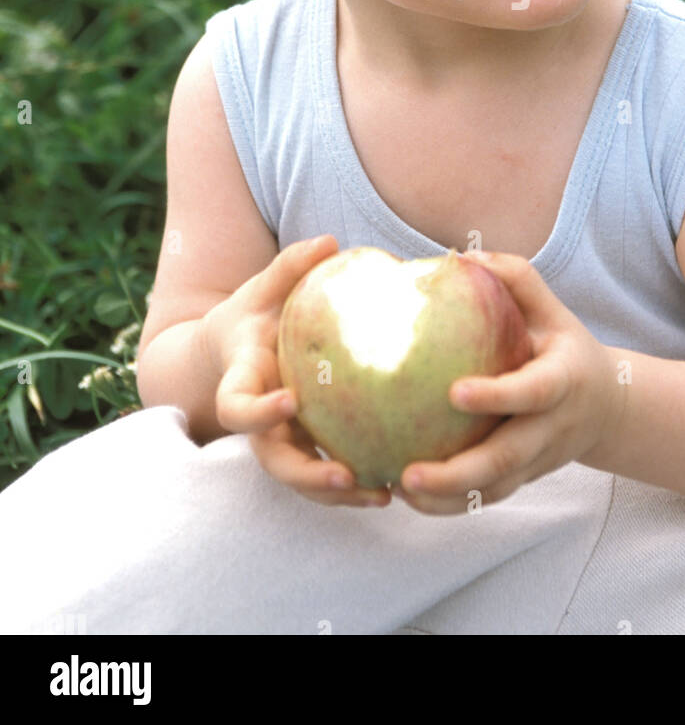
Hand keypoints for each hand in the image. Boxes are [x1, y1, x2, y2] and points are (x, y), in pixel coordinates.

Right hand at [202, 234, 392, 508]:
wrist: (238, 350)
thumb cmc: (255, 315)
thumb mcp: (263, 289)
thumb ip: (290, 267)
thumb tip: (327, 242)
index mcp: (243, 381)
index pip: (237, 407)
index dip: (258, 412)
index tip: (292, 400)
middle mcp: (260, 419)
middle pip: (272, 460)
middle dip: (306, 475)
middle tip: (344, 475)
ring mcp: (282, 439)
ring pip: (301, 479)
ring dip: (336, 494)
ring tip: (380, 494)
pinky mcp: (306, 447)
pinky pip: (325, 475)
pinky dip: (353, 487)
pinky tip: (393, 488)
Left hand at [392, 249, 618, 515]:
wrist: (606, 406)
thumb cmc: (562, 343)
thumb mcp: (550, 306)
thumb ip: (514, 277)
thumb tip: (457, 256)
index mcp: (563, 380)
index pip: (533, 392)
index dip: (498, 395)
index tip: (453, 392)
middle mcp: (552, 427)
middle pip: (508, 459)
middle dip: (458, 472)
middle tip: (408, 473)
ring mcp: (539, 460)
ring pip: (494, 489)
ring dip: (448, 498)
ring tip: (399, 490)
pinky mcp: (523, 479)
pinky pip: (486, 499)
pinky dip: (449, 505)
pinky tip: (407, 498)